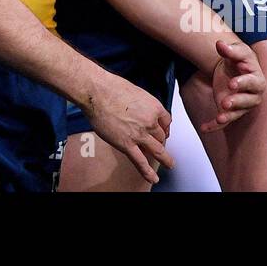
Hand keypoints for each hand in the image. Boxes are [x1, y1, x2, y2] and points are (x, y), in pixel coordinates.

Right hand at [81, 70, 174, 184]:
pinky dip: (147, 172)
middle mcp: (150, 121)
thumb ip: (142, 104)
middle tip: (159, 144)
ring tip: (169, 165)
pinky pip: (140, 161)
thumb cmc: (111, 88)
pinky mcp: (126, 144)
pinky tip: (153, 178)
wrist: (97, 92)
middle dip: (160, 140)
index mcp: (154, 107)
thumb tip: (140, 111)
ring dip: (165, 159)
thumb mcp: (135, 92)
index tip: (163, 131)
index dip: (165, 127)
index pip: (167, 121)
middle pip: (162, 136)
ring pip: (157, 150)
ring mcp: (139, 134)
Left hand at [198, 39, 266, 132]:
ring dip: (229, 116)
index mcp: (256, 78)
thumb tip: (220, 44)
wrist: (233, 68)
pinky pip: (225, 121)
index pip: (253, 81)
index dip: (244, 82)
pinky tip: (204, 128)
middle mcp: (252, 94)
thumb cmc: (239, 59)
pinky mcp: (231, 112)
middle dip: (237, 101)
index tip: (233, 83)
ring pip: (238, 113)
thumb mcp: (237, 51)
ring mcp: (241, 105)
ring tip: (219, 117)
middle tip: (226, 102)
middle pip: (248, 100)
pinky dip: (214, 126)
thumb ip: (230, 49)